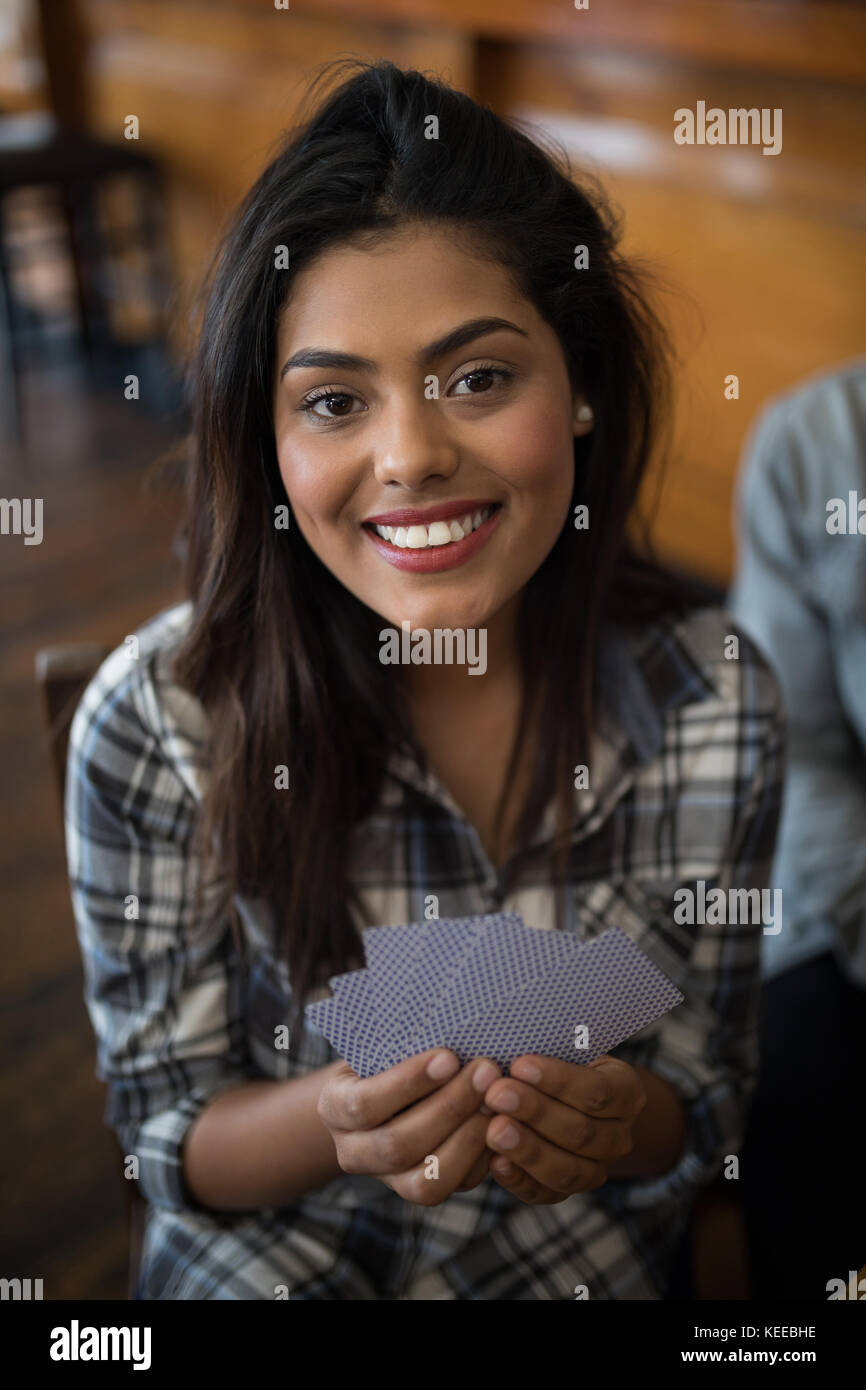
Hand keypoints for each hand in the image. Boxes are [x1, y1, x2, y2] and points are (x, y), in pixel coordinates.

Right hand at [317, 1051, 501, 1204]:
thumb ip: (402, 1042)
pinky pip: (456, 1187)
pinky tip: (502, 1123)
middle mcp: (353, 1153)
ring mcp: (388, 1180)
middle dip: (449, 1108)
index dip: (408, 1083)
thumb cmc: (389, 1055)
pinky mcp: (423, 1190)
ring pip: (426, 1182)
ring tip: (496, 1100)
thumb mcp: (381, 1043)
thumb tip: (449, 1024)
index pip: (365, 1105)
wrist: (387, 1090)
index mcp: (334, 1108)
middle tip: (486, 1072)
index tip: (449, 1056)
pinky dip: (483, 1158)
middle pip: (398, 1146)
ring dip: (468, 1138)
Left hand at [480, 1054, 646, 1203]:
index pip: (597, 1091)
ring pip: (567, 1169)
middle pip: (581, 1132)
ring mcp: (596, 1169)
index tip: (519, 1065)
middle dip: (535, 1112)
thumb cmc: (563, 1062)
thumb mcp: (567, 1046)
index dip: (559, 1081)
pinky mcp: (567, 1191)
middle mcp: (619, 1137)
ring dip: (527, 1149)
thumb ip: (548, 1049)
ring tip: (493, 1130)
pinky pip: (545, 1193)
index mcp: (626, 1093)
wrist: (570, 1098)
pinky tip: (495, 1162)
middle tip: (496, 1095)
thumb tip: (509, 1049)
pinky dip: (519, 1180)